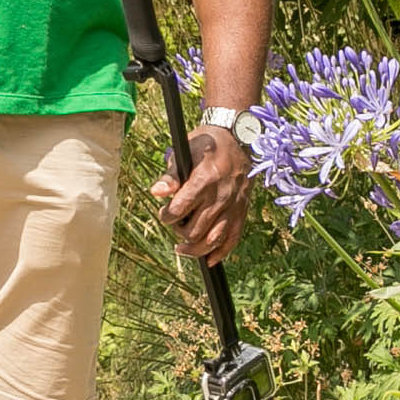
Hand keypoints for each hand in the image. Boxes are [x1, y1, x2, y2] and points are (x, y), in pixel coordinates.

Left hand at [150, 124, 254, 268]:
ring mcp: (234, 206)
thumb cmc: (208, 145)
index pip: (181, 209)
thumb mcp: (187, 150)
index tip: (164, 212)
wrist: (240, 140)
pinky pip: (232, 240)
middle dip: (179, 230)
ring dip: (195, 249)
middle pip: (195, 229)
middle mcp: (221, 196)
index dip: (167, 216)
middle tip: (174, 222)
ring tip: (181, 248)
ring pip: (213, 240)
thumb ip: (171, 175)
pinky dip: (220, 253)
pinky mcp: (242, 212)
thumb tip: (156, 192)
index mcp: (206, 179)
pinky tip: (208, 259)